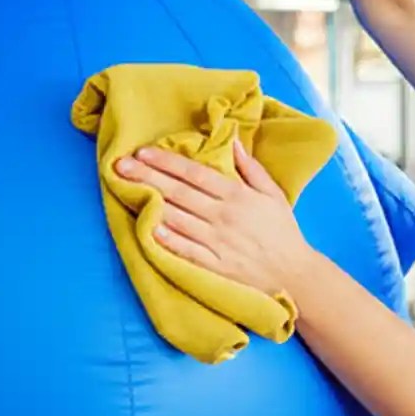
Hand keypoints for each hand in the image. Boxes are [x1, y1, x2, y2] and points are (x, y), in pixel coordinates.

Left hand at [114, 140, 314, 296]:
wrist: (294, 274)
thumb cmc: (283, 232)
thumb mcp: (274, 194)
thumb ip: (251, 168)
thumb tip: (233, 141)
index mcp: (237, 195)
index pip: (195, 173)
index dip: (167, 162)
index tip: (143, 153)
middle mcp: (223, 216)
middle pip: (179, 192)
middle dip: (148, 177)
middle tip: (120, 166)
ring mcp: (217, 241)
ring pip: (178, 218)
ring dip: (150, 203)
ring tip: (126, 190)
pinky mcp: (214, 264)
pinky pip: (186, 250)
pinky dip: (168, 239)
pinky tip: (149, 229)